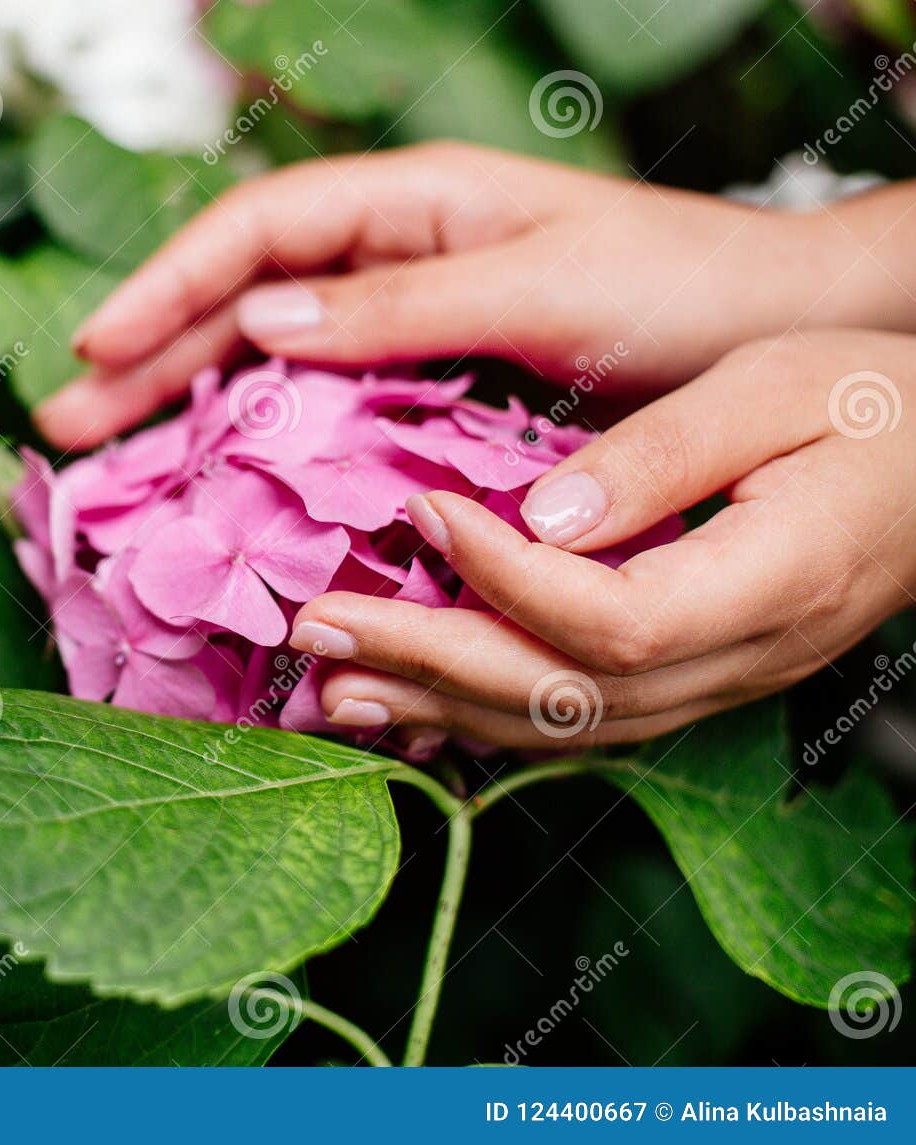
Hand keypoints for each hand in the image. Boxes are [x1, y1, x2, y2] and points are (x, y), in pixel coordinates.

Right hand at [35, 142, 915, 449]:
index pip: (260, 233)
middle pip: (239, 300)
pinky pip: (318, 412)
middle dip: (145, 356)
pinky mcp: (425, 393)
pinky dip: (256, 444)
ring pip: (263, 359)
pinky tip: (210, 482)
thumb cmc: (676, 290)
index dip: (169, 284)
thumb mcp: (541, 288)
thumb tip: (262, 326)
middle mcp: (393, 263)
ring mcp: (404, 330)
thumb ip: (404, 306)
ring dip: (181, 404)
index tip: (96, 345)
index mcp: (413, 205)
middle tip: (64, 428)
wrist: (770, 341)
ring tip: (104, 459)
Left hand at [287, 330, 915, 747]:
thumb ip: (663, 455)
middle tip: (315, 626)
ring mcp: (716, 683)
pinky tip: (411, 708)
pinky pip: (578, 721)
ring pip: (561, 726)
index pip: (610, 619)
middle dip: (426, 662)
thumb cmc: (876, 407)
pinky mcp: (692, 680)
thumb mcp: (776, 388)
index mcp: (767, 583)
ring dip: (437, 708)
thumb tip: (540, 511)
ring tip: (328, 687)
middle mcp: (737, 658)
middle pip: (563, 694)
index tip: (421, 509)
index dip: (503, 579)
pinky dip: (484, 718)